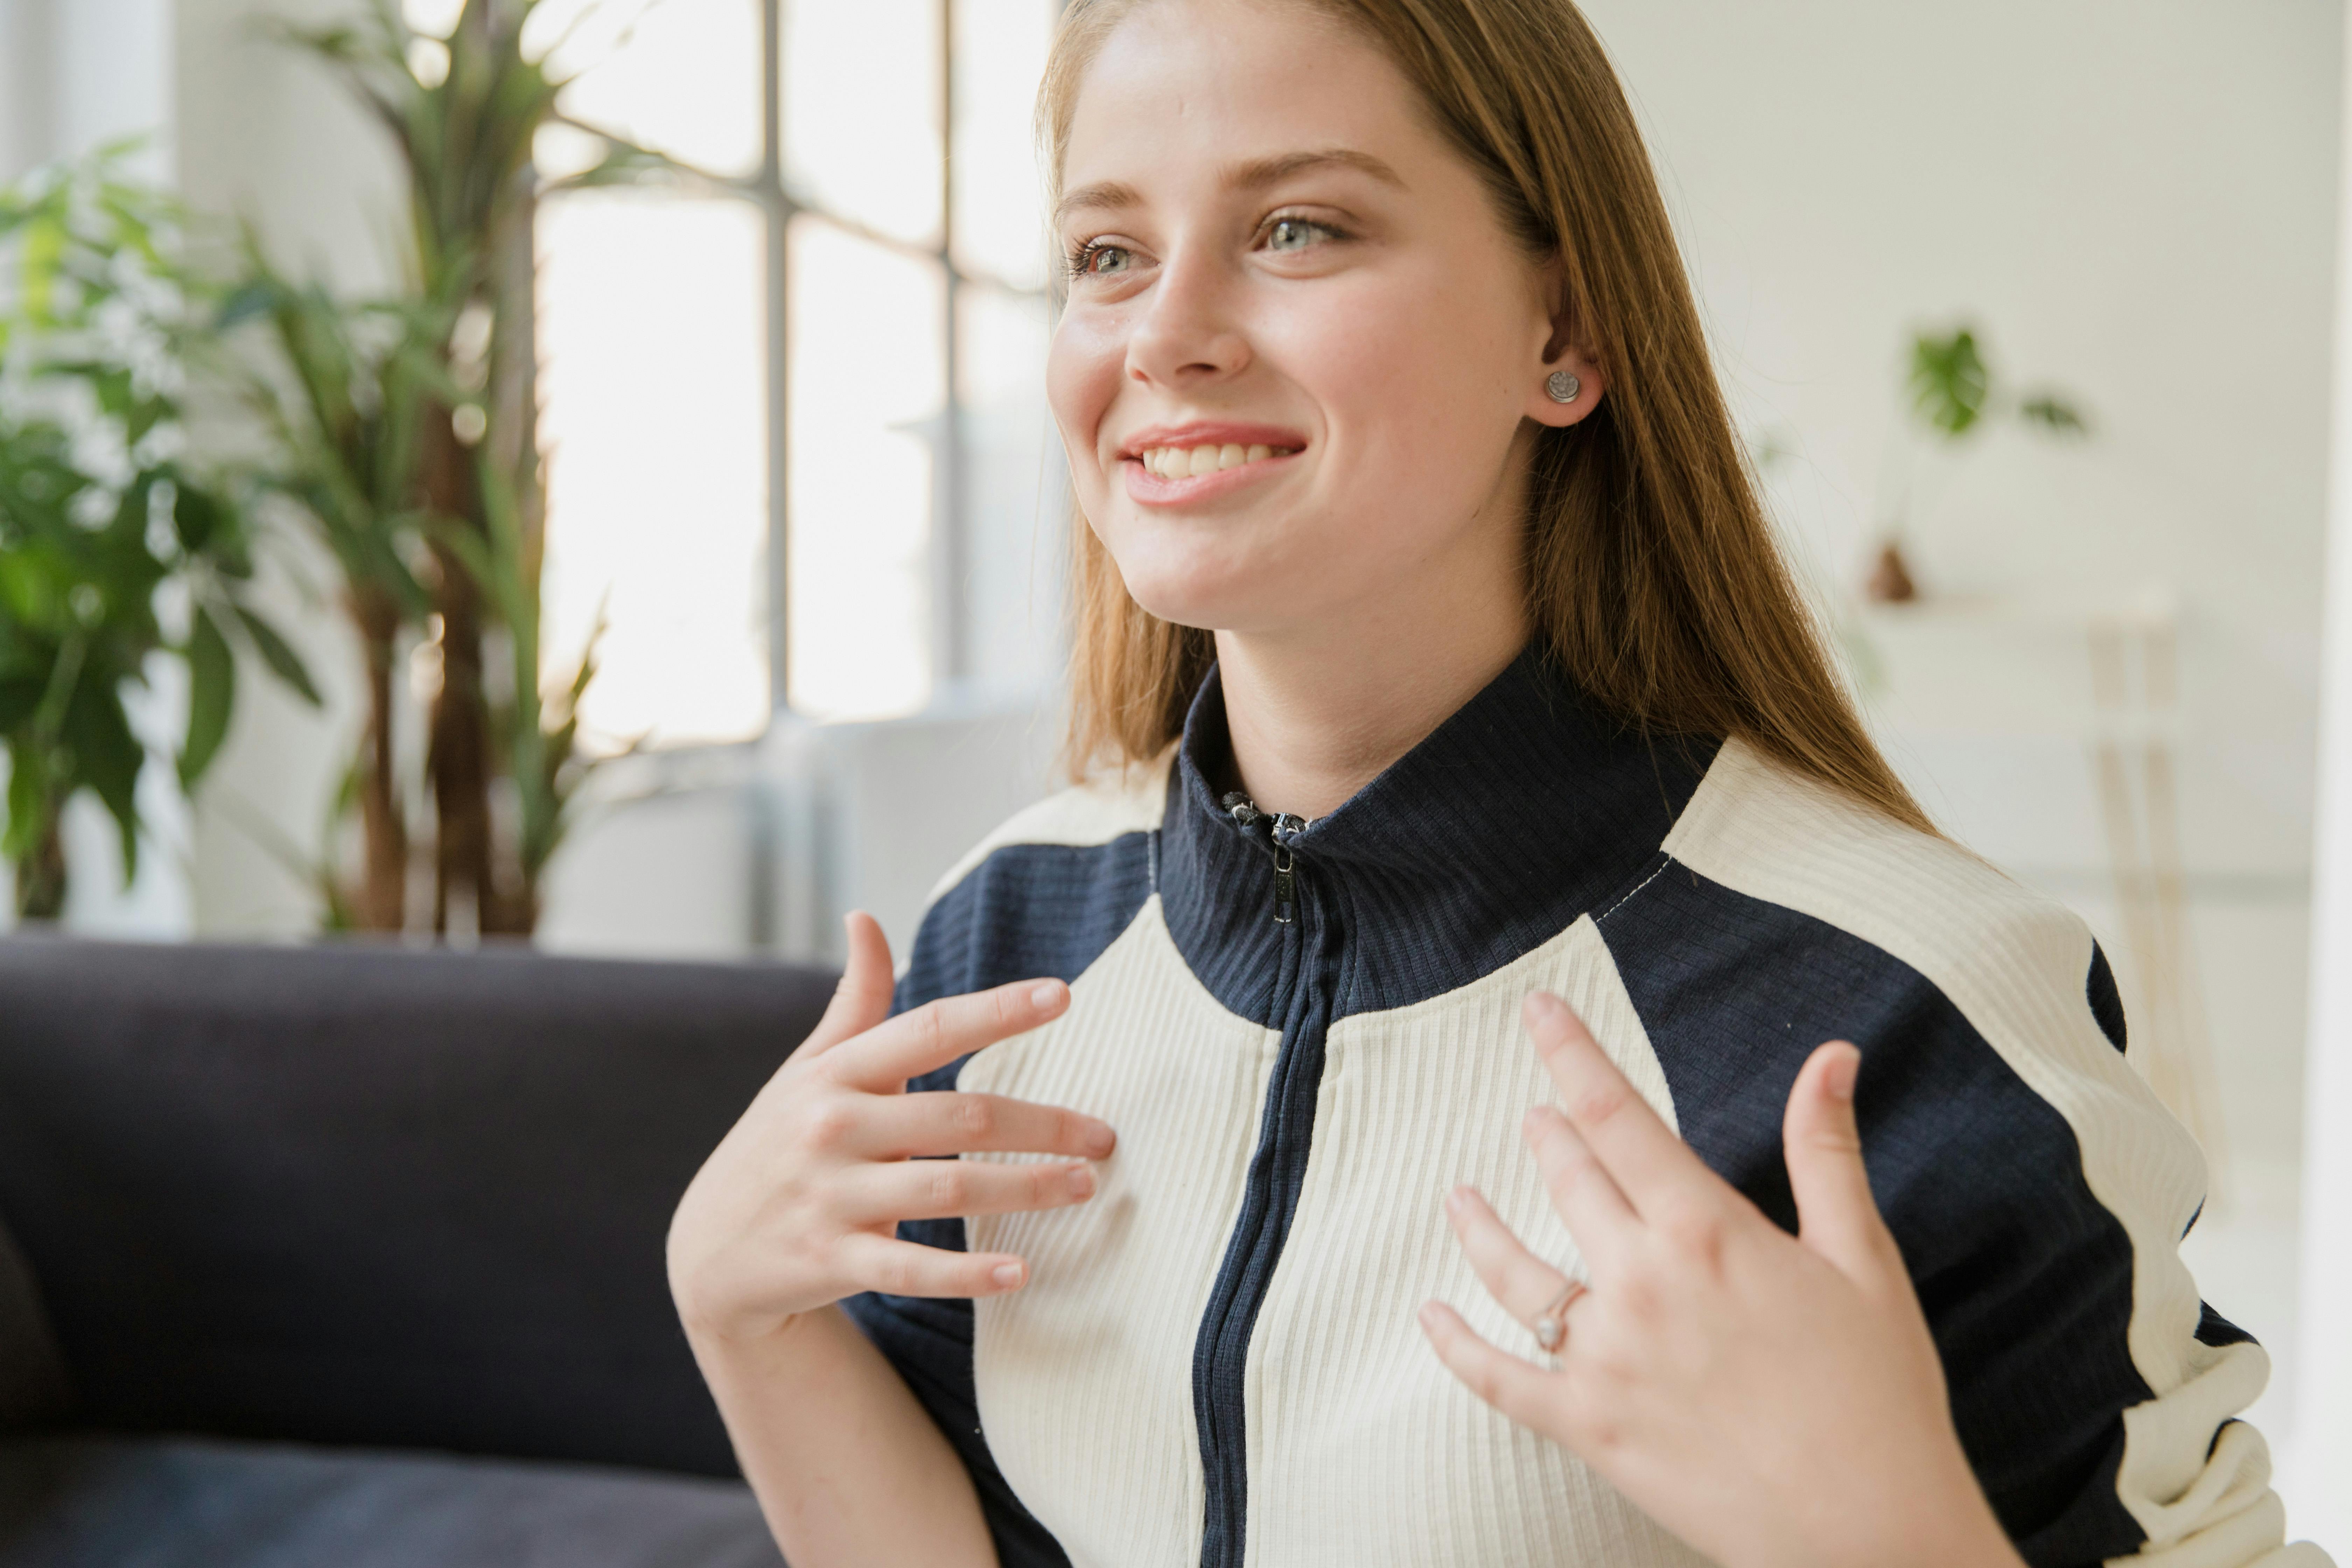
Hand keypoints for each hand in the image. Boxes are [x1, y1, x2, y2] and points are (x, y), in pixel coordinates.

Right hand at [668, 912, 1116, 1341]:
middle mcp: (833, 1127)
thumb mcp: (806, 1070)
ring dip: (1025, 1188)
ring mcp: (830, 1196)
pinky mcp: (830, 1261)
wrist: (706, 1250)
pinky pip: (910, 1268)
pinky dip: (968, 1273)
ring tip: (1083, 1186)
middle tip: (1103, 1137)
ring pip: (948, 1188)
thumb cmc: (778, 1144)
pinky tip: (1020, 1272)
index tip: (1061, 995)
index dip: (996, 1011)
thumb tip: (865, 918)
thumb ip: (852, 1002)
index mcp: (836, 1074)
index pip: (928, 1028)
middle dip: (1042, 1124)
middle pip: (959, 1116)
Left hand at [1419, 992, 2023, 1567]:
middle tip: (1538, 1116)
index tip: (1536, 1009)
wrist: (1873, 1533)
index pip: (1616, 1115)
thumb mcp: (1862, 1260)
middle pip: (1571, 1182)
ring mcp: (1607, 1358)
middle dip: (1551, 1139)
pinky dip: (1455, 1345)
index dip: (1571, 1054)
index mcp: (1706, 1232)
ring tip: (1460, 1196)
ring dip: (1483, 1227)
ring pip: (1517, 1272)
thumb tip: (1831, 1055)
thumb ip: (1826, 1152)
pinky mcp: (1590, 1428)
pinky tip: (1429, 1315)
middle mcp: (1642, 1283)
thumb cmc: (1880, 1397)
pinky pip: (1499, 1379)